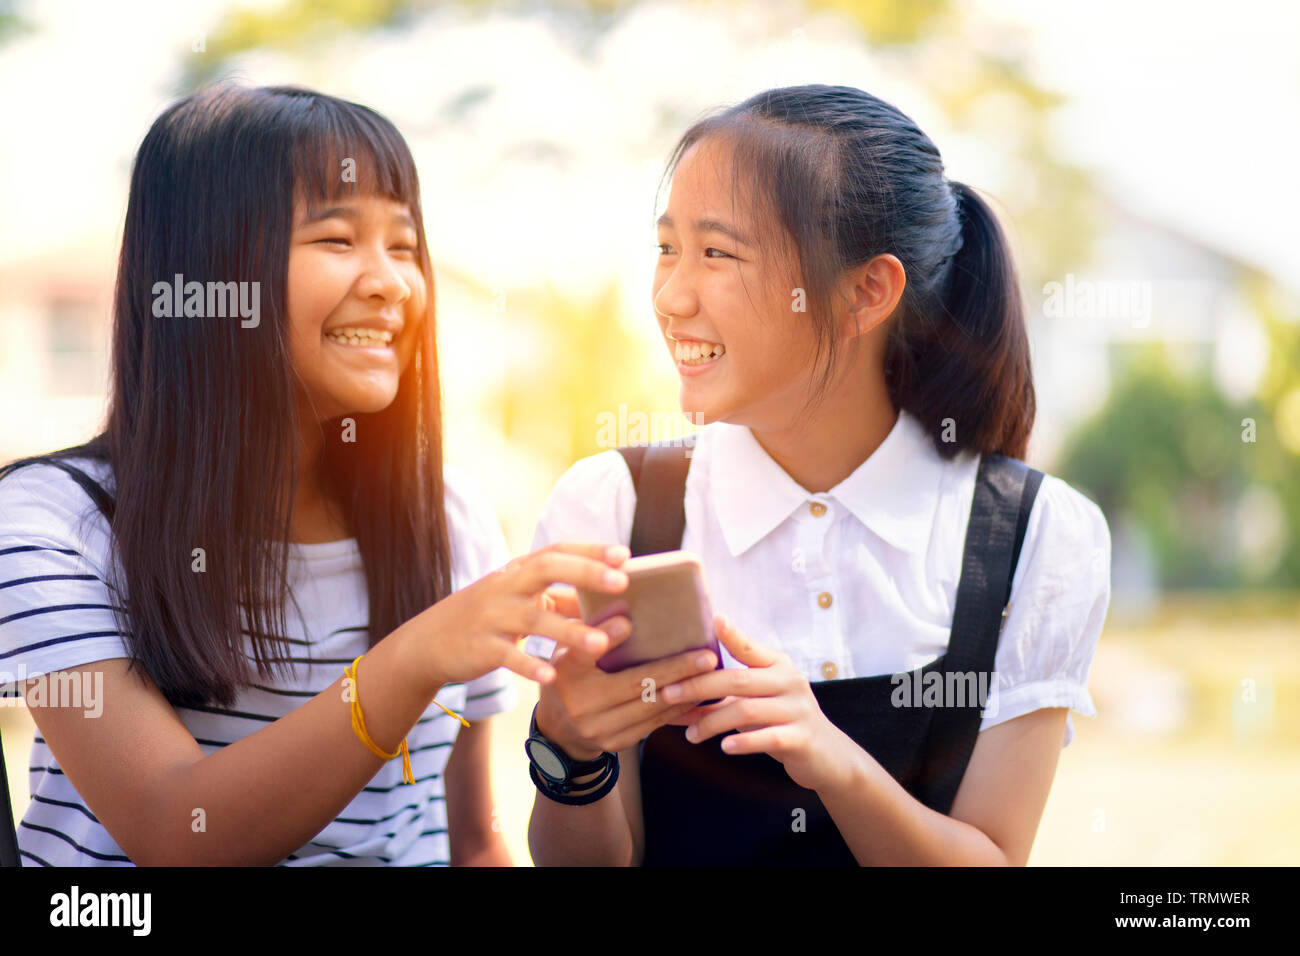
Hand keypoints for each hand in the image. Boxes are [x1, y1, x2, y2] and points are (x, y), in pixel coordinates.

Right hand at [410, 542, 631, 687]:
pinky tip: (552, 677)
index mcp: (518, 571)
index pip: (557, 551)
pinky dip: (530, 666)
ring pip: (534, 619)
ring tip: (602, 644)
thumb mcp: (520, 600)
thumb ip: (559, 598)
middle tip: (622, 582)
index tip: (624, 555)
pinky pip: (509, 656)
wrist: (430, 641)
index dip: (590, 551)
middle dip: (584, 573)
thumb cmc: (489, 616)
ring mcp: (492, 617)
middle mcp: (506, 587)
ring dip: (569, 631)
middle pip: (546, 570)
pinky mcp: (481, 648)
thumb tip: (609, 601)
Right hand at [533, 587, 719, 760]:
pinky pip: (652, 724)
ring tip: (709, 675)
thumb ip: (594, 630)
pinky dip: (677, 709)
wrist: (559, 727)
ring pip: (649, 707)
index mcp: (566, 671)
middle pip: (633, 683)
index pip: (584, 652)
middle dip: (675, 670)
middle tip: (706, 656)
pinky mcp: (614, 743)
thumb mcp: (572, 650)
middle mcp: (580, 703)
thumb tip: (626, 605)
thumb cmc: (574, 674)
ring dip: (684, 691)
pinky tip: (696, 695)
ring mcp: (598, 727)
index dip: (607, 637)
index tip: (627, 622)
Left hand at [659, 615, 859, 791]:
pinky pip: (769, 737)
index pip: (749, 647)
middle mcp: (789, 681)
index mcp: (778, 665)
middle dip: (698, 686)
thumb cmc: (779, 720)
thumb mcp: (753, 704)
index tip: (712, 620)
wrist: (825, 754)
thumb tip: (672, 701)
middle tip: (668, 695)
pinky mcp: (801, 738)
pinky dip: (744, 742)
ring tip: (691, 736)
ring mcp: (798, 709)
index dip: (732, 634)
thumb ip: (718, 699)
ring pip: (747, 710)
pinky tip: (724, 747)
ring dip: (712, 722)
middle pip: (737, 679)